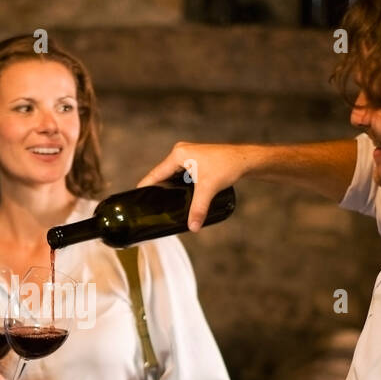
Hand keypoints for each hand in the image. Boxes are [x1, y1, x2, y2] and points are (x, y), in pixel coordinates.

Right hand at [138, 142, 252, 230]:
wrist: (244, 159)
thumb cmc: (227, 167)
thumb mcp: (209, 189)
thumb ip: (198, 209)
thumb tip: (192, 227)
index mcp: (178, 155)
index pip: (156, 173)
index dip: (145, 186)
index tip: (135, 198)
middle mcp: (180, 152)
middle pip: (162, 174)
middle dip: (158, 189)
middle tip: (150, 206)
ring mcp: (187, 154)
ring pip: (171, 173)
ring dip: (168, 186)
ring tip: (161, 202)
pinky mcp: (194, 158)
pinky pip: (179, 172)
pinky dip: (176, 182)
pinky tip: (175, 194)